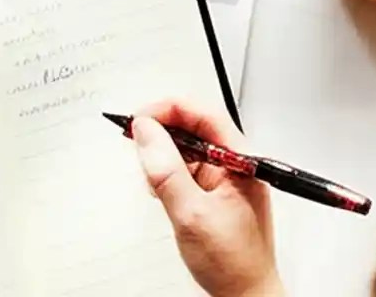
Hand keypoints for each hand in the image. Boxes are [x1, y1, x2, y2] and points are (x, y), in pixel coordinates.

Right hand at [131, 101, 281, 296]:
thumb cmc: (233, 264)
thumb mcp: (191, 213)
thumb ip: (166, 170)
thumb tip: (146, 132)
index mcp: (240, 161)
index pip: (203, 114)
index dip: (167, 110)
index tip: (139, 121)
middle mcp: (234, 165)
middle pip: (193, 127)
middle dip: (161, 131)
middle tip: (135, 140)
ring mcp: (225, 180)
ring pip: (187, 148)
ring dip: (162, 154)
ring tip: (151, 175)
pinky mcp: (214, 194)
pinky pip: (186, 170)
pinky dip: (167, 174)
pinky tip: (161, 190)